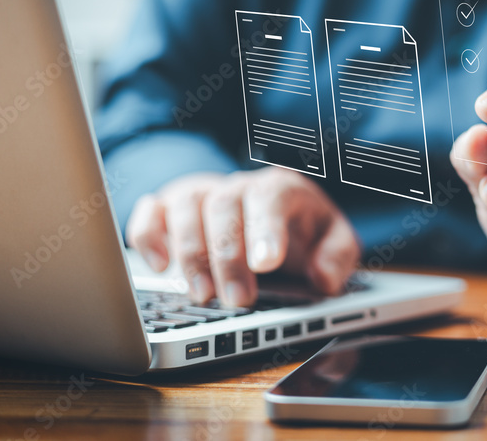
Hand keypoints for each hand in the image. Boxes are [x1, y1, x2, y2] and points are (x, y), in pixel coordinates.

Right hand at [126, 167, 360, 306]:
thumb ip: (338, 256)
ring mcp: (202, 194)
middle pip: (224, 207)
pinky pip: (150, 212)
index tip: (266, 264)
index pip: (270, 197)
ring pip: (186, 207)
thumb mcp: (336, 240)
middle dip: (228, 257)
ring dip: (190, 252)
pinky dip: (148, 235)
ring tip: (202, 295)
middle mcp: (238, 186)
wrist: (275, 212)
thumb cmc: (303, 230)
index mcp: (280, 189)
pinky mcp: (171, 208)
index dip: (266, 229)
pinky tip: (159, 266)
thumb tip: (323, 277)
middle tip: (238, 299)